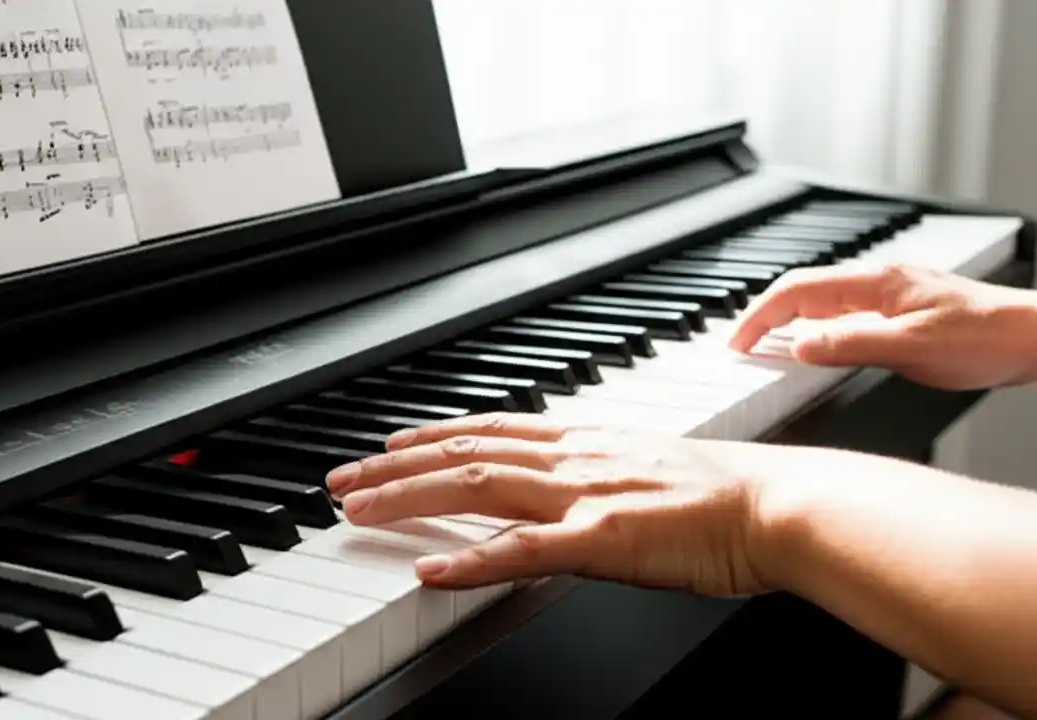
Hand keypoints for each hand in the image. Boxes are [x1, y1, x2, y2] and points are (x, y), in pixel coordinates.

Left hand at [325, 412, 811, 596]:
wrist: (779, 504)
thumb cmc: (724, 493)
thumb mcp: (645, 468)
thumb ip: (595, 472)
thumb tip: (561, 485)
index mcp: (583, 441)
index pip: (488, 430)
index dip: (431, 435)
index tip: (390, 441)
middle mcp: (572, 459)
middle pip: (464, 453)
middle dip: (394, 465)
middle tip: (341, 478)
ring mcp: (583, 496)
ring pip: (476, 488)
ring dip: (408, 498)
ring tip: (357, 510)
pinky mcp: (603, 539)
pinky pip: (522, 550)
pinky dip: (469, 558)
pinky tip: (428, 568)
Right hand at [727, 263, 1036, 389]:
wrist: (1032, 338)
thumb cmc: (985, 338)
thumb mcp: (911, 348)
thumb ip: (851, 344)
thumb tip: (800, 346)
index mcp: (874, 282)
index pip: (796, 290)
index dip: (759, 315)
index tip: (737, 342)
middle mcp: (877, 282)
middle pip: (802, 290)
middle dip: (764, 314)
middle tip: (740, 344)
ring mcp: (888, 295)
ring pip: (821, 301)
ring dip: (788, 320)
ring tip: (765, 344)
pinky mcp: (899, 311)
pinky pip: (842, 313)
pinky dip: (815, 327)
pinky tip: (815, 344)